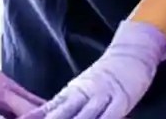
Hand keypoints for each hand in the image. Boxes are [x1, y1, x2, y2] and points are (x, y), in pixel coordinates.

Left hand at [23, 20, 165, 118]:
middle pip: (60, 115)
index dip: (33, 117)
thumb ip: (62, 107)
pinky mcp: (121, 100)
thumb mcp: (81, 91)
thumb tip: (41, 115)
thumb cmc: (106, 77)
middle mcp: (82, 95)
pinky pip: (109, 116)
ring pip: (82, 118)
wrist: (131, 52)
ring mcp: (101, 97)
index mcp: (70, 94)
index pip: (47, 109)